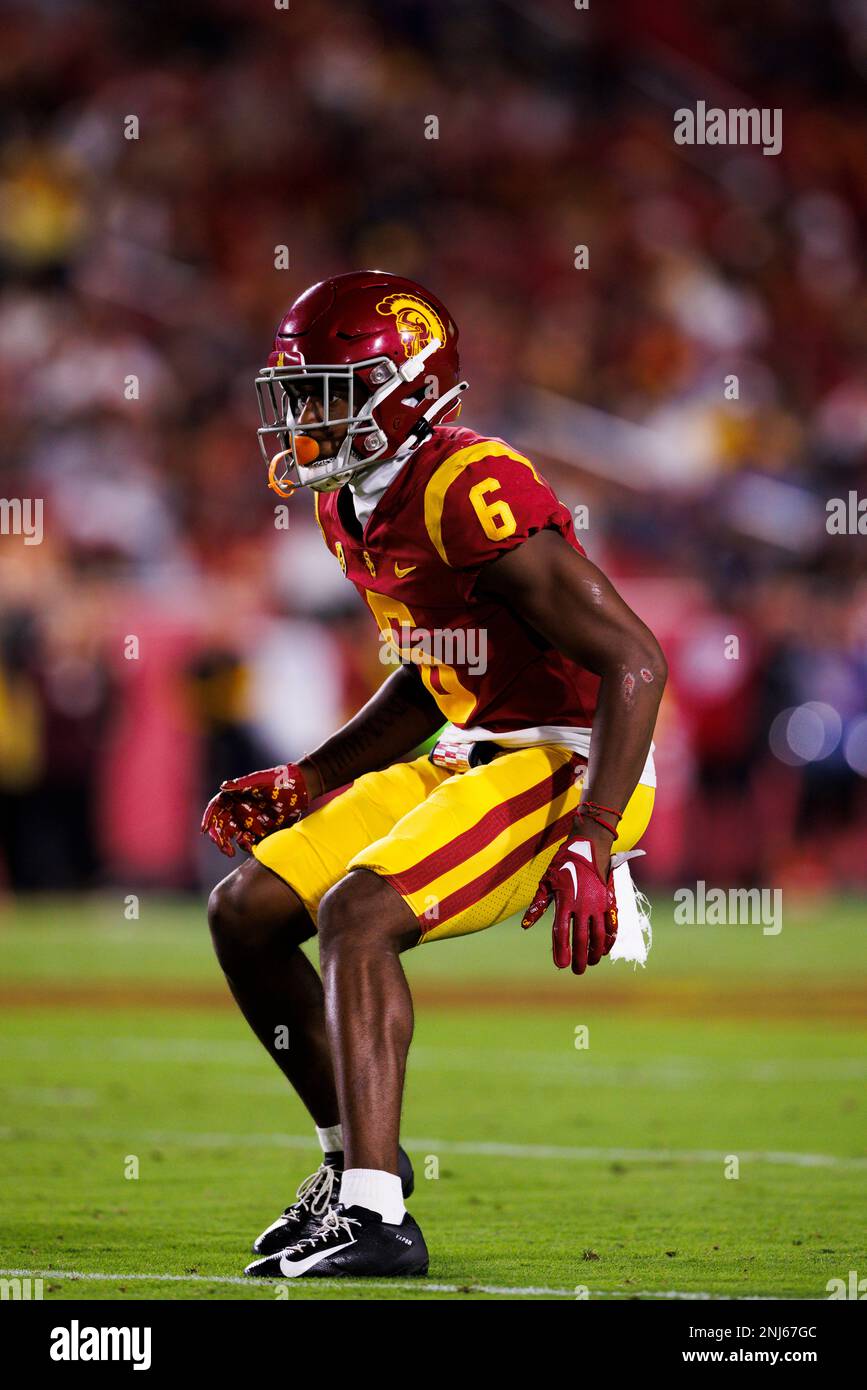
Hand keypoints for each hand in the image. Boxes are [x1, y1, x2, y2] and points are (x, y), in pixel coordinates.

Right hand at [201, 763, 309, 857]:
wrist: (303, 788)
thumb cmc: (280, 778)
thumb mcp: (262, 779)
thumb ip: (243, 784)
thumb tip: (223, 786)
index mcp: (235, 795)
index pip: (216, 808)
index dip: (208, 818)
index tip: (204, 829)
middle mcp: (239, 809)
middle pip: (222, 826)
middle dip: (220, 839)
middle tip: (225, 849)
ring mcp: (250, 820)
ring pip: (235, 836)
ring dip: (235, 844)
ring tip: (245, 845)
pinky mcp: (261, 829)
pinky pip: (251, 840)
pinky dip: (249, 845)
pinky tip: (253, 846)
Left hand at [522, 832, 616, 973]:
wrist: (589, 846)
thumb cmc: (563, 864)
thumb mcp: (547, 882)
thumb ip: (538, 905)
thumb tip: (525, 926)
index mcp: (565, 901)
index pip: (561, 932)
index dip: (560, 950)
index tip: (560, 965)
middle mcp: (583, 905)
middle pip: (581, 939)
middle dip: (579, 958)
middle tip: (577, 971)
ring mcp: (598, 904)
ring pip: (598, 935)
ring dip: (595, 952)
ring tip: (591, 963)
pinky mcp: (609, 901)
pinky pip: (611, 925)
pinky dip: (609, 940)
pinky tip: (605, 950)